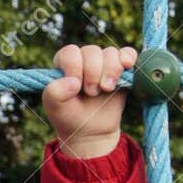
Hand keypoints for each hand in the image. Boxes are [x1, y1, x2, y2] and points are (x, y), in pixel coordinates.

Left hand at [43, 42, 137, 157]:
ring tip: (106, 89)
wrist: (90, 131)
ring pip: (111, 53)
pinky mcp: (121, 69)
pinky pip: (128, 53)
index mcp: (65, 63)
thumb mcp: (54, 108)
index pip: (71, 52)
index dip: (75, 67)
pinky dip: (128, 58)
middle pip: (92, 51)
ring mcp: (104, 62)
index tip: (76, 87)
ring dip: (110, 71)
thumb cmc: (69, 117)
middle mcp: (84, 58)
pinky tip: (127, 66)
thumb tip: (73, 82)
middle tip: (91, 93)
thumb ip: (54, 93)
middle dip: (93, 73)